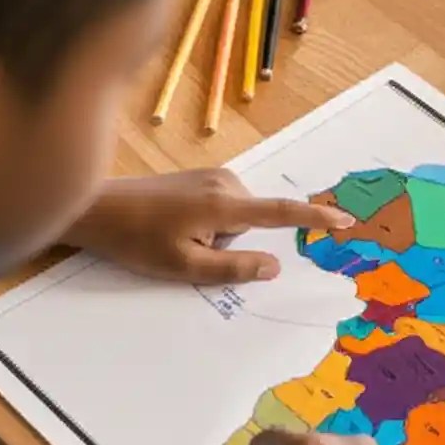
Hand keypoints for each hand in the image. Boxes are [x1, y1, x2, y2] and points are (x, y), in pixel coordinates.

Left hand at [63, 170, 354, 283]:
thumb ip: (234, 267)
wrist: (99, 208)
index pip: (280, 214)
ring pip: (239, 216)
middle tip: (188, 248)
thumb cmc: (137, 241)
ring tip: (177, 236)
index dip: (315, 219)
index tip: (344, 220)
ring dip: (220, 233)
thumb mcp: (185, 266)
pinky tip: (178, 225)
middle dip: (233, 241)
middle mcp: (224, 183)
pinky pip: (225, 206)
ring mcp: (212, 177)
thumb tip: (274, 266)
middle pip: (253, 222)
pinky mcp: (202, 176)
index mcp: (223, 206)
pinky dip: (213, 221)